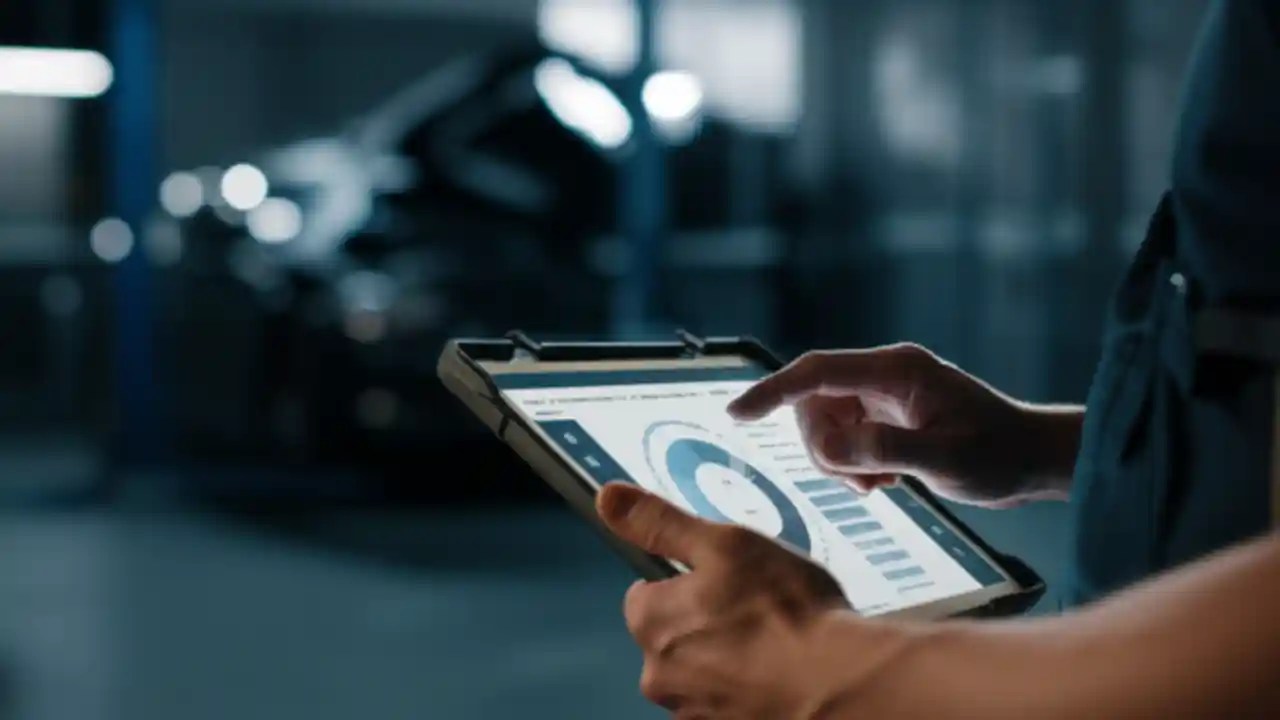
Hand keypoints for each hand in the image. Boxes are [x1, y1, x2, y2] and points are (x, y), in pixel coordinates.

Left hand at [597, 483, 904, 719]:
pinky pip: (725, 704)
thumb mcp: (723, 544)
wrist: (840, 684)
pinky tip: (778, 677)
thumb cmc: (782, 607)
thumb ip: (660, 523)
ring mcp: (691, 714)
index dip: (684, 583)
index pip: (645, 595)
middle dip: (703, 626)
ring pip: (698, 674)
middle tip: (756, 611)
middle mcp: (657, 676)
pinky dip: (744, 692)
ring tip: (775, 646)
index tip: (724, 581)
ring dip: (725, 661)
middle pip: (670, 639)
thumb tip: (606, 497)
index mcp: (649, 623)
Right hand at [728, 344, 1078, 507]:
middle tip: (861, 483)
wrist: (1031, 459)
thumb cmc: (999, 455)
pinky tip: (886, 481)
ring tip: (880, 485)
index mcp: (896, 370)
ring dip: (837, 462)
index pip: (816, 372)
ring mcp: (882, 395)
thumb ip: (885, 449)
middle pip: (812, 404)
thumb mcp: (944, 459)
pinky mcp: (884, 415)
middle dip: (823, 449)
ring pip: (823, 424)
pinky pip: (842, 437)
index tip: (737, 415)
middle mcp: (884, 374)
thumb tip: (828, 448)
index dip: (772, 391)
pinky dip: (851, 465)